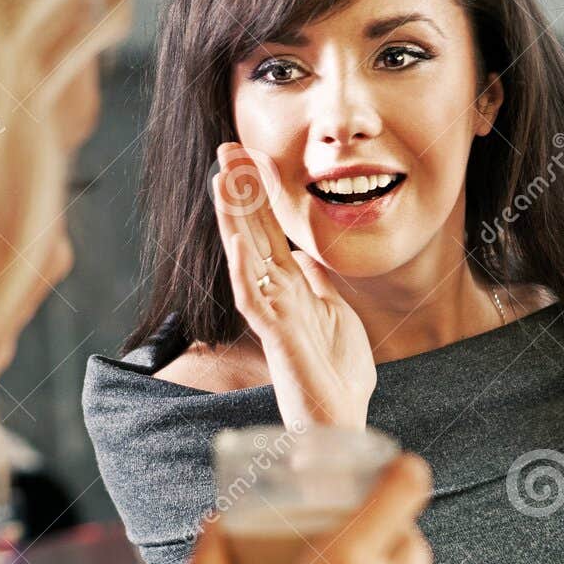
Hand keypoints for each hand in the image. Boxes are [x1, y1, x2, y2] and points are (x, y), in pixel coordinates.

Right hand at [212, 142, 376, 431]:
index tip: (249, 154)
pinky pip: (254, 297)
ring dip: (233, 219)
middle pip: (253, 232)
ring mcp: (273, 314)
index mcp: (291, 286)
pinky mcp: (277, 336)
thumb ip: (318, 283)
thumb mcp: (336, 312)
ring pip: (245, 257)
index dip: (260, 192)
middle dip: (240, 190)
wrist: (341, 417)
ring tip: (222, 179)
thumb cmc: (337, 374)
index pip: (270, 229)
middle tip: (227, 146)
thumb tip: (307, 254)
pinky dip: (244, 268)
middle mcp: (275, 295)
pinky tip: (239, 241)